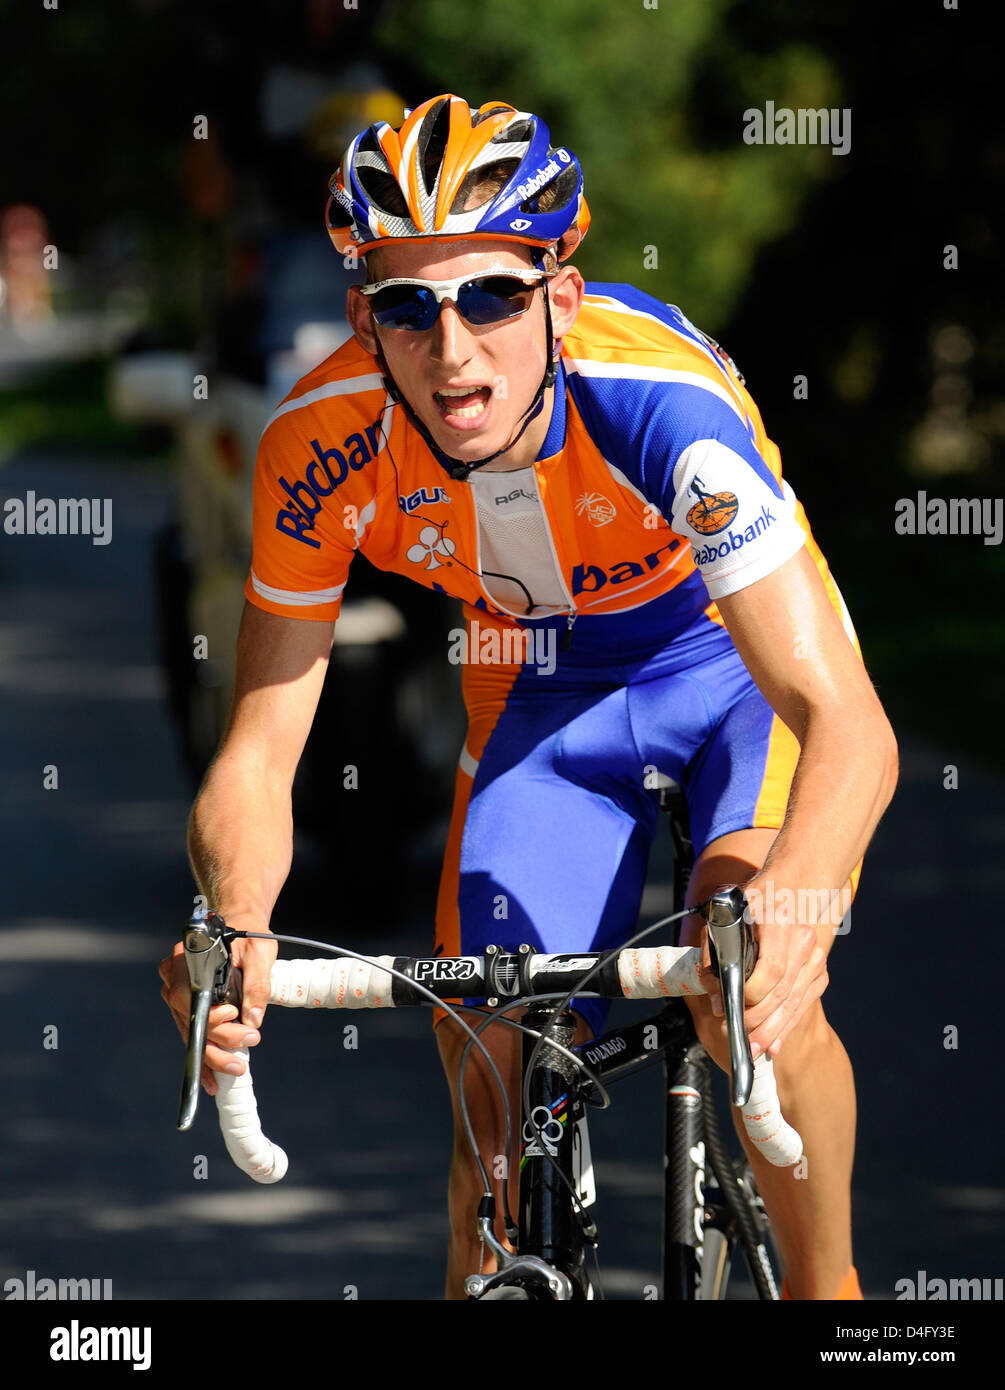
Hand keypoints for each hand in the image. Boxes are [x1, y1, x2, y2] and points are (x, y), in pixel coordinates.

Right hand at [158, 922, 277, 1095]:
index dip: (214, 1023)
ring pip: (190, 1030)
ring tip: (234, 1068)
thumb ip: (256, 984)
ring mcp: (174, 990)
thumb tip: (253, 1019)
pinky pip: (190, 1031)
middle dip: (220, 1042)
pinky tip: (212, 1075)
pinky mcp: (182, 1002)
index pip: (194, 1000)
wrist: (237, 920)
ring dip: (212, 1054)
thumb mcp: (260, 952)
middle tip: (249, 1047)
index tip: (241, 1030)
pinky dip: (203, 1053)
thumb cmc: (248, 932)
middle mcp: (174, 975)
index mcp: (190, 958)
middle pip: (191, 1020)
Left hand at [701, 880, 830, 1059]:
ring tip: (752, 1049)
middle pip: (782, 992)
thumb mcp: (725, 919)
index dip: (751, 993)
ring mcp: (815, 957)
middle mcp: (803, 940)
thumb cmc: (751, 906)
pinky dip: (785, 1025)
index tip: (730, 1006)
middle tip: (736, 1037)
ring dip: (771, 1030)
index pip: (772, 969)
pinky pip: (802, 1005)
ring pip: (793, 1003)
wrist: (789, 890)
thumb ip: (715, 955)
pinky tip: (773, 1043)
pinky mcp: (820, 972)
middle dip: (757, 1021)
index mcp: (778, 922)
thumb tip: (717, 996)